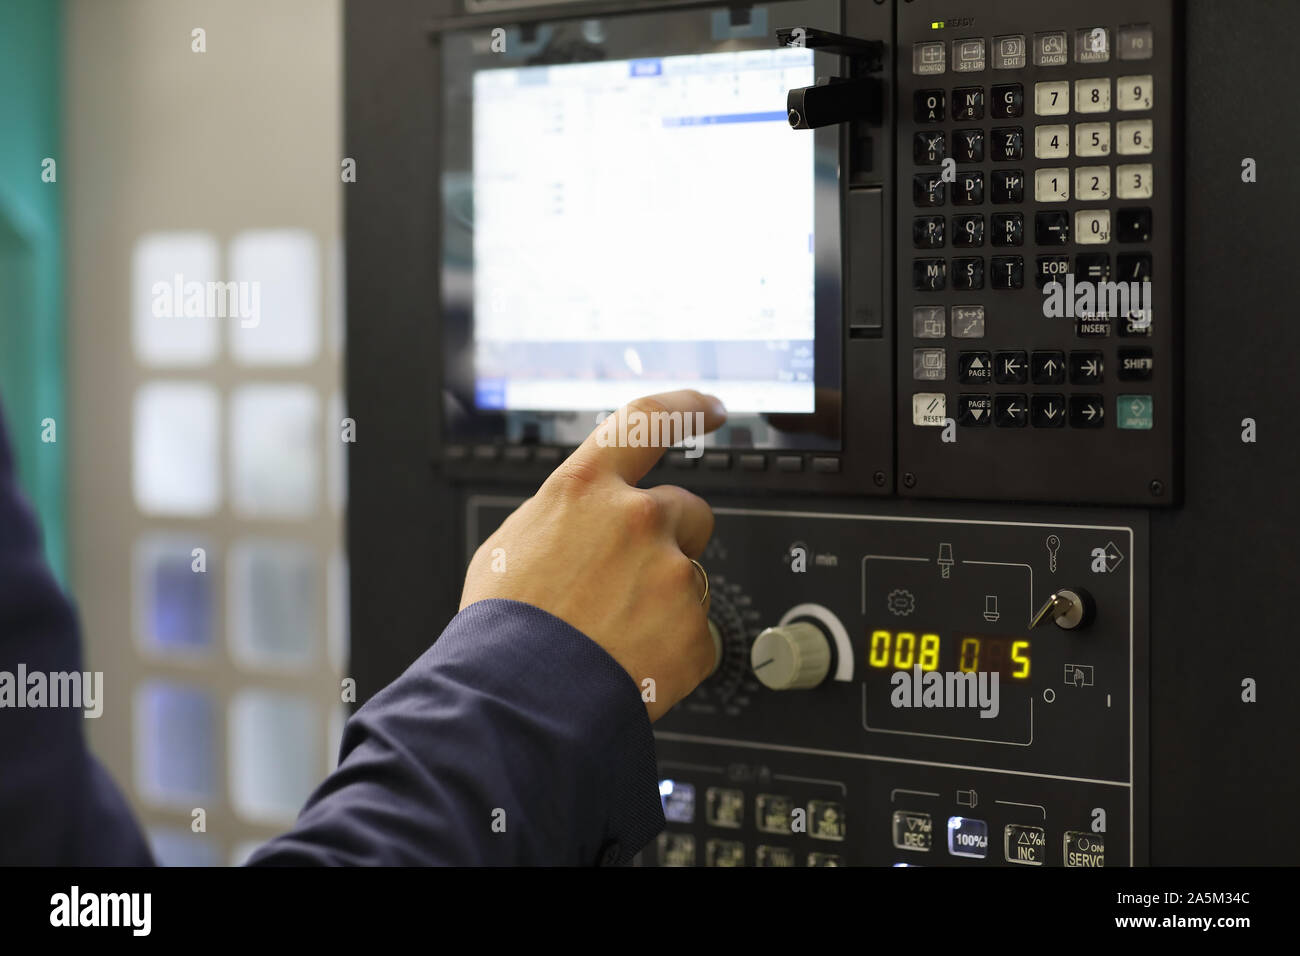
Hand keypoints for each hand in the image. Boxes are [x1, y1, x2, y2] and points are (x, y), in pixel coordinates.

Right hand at [460, 390, 725, 719]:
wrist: (517, 702)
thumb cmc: (505, 628)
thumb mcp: (514, 545)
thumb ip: (566, 517)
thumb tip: (586, 519)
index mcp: (585, 491)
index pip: (647, 421)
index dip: (684, 408)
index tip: (708, 408)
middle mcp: (637, 520)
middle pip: (689, 510)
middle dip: (672, 539)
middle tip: (633, 582)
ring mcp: (672, 574)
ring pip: (691, 577)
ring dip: (666, 601)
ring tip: (615, 635)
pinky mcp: (693, 630)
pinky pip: (696, 634)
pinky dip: (672, 650)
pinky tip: (632, 662)